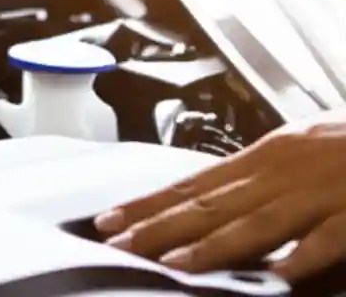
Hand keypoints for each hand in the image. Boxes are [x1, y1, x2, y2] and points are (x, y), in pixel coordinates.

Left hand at [94, 112, 345, 281]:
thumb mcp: (304, 152)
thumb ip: (262, 178)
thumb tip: (214, 200)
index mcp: (268, 155)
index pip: (194, 183)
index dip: (150, 203)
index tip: (107, 220)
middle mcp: (285, 169)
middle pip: (211, 203)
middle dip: (160, 226)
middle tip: (114, 243)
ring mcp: (324, 191)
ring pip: (259, 222)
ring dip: (213, 246)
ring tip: (173, 265)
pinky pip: (330, 238)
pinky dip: (302, 256)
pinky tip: (275, 278)